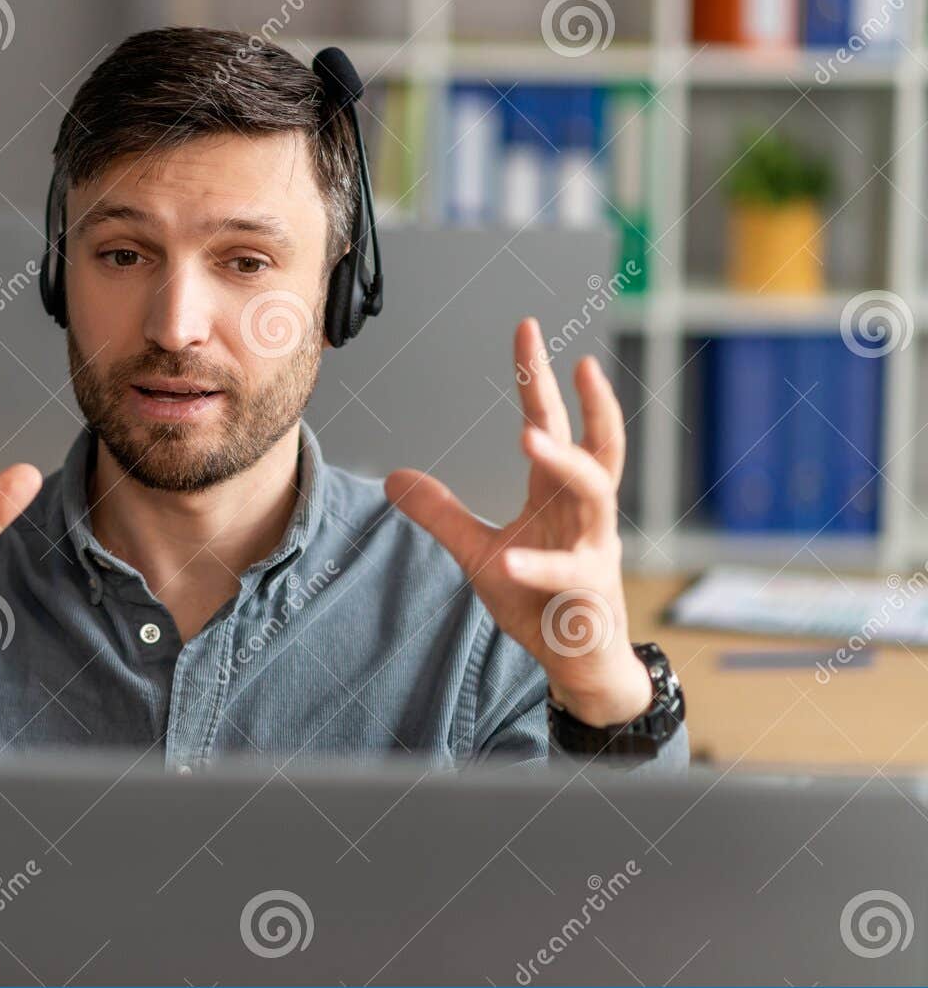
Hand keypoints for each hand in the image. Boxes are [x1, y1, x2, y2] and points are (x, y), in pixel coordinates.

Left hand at [384, 318, 649, 726]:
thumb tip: (393, 478)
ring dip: (564, 461)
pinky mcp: (589, 591)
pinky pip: (567, 573)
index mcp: (557, 493)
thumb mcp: (479, 552)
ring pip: (594, 492)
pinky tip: (509, 561)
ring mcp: (593, 548)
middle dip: (581, 400)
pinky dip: (539, 566)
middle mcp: (584, 511)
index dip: (539, 377)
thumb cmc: (539, 599)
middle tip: (565, 358)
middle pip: (591, 442)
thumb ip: (441, 514)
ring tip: (528, 435)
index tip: (527, 328)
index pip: (551, 422)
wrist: (579, 659)